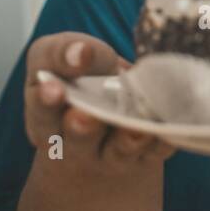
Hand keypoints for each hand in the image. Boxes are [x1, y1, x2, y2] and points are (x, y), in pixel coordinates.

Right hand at [24, 32, 175, 171]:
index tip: (53, 88)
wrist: (104, 120)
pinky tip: (167, 130)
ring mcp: (109, 154)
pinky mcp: (143, 158)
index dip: (46, 101)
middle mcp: (74, 144)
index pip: (41, 112)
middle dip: (81, 128)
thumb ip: (65, 53)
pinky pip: (155, 152)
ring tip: (136, 128)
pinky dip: (162, 142)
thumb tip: (82, 52)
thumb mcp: (60, 58)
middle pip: (76, 141)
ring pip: (117, 152)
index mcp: (46, 118)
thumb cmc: (77, 77)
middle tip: (84, 115)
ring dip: (127, 139)